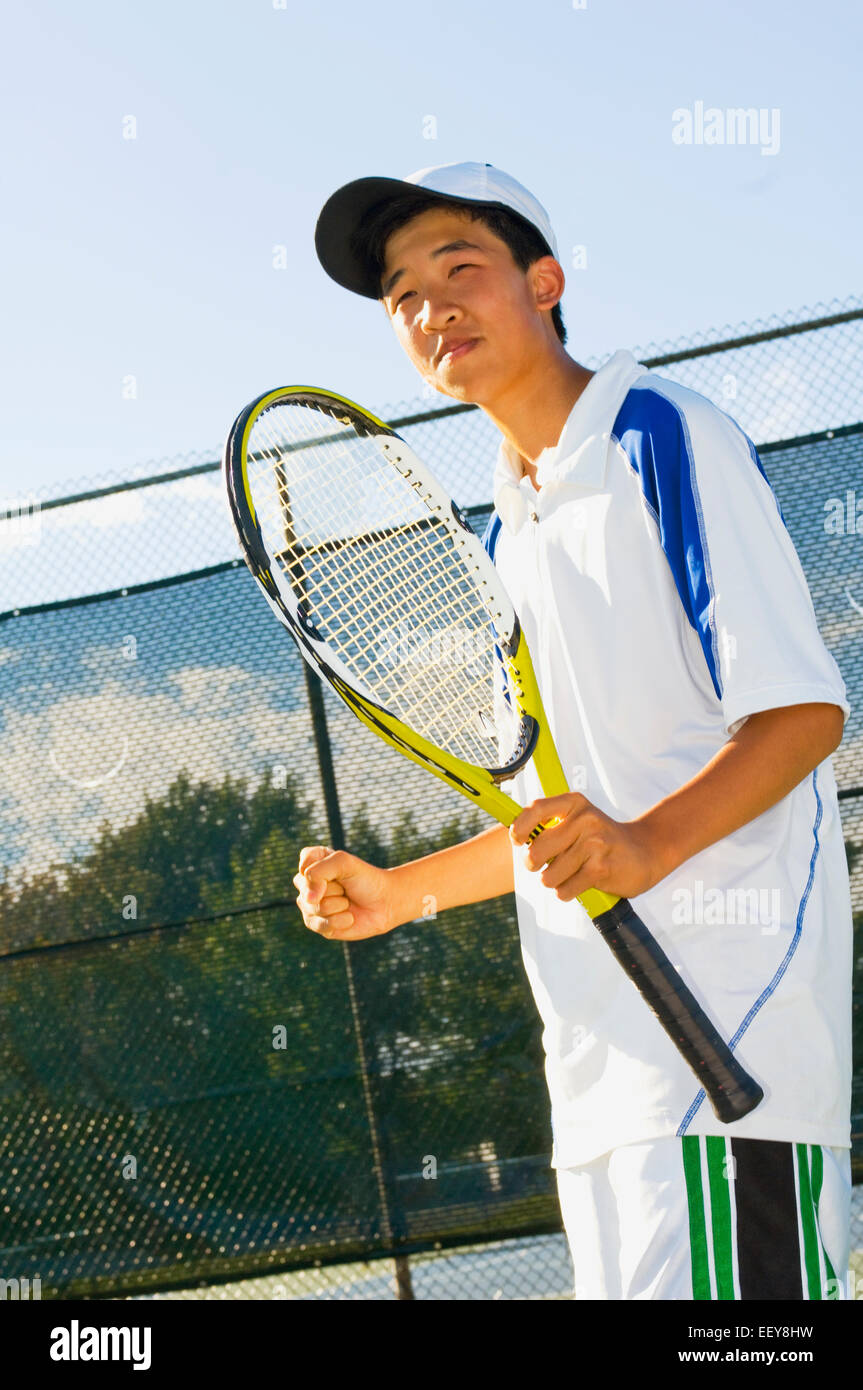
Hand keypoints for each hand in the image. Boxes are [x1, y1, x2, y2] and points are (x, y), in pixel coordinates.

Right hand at [293, 845, 396, 940]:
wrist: (385, 903)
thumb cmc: (365, 879)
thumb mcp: (344, 863)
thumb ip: (319, 871)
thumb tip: (308, 900)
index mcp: (311, 864)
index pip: (304, 867)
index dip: (324, 871)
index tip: (341, 870)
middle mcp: (307, 886)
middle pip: (308, 889)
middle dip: (334, 889)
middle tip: (345, 888)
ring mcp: (310, 906)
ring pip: (315, 907)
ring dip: (339, 905)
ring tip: (347, 902)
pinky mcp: (318, 925)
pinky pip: (322, 925)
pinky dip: (341, 920)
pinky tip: (349, 917)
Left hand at [509, 794, 665, 902]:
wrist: (646, 851)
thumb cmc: (601, 839)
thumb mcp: (578, 820)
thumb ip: (549, 824)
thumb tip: (515, 838)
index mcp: (574, 804)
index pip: (534, 810)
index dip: (519, 829)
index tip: (518, 841)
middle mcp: (584, 819)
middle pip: (536, 851)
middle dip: (533, 865)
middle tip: (545, 867)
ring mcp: (594, 844)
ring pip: (549, 876)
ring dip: (555, 882)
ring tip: (571, 874)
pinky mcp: (601, 868)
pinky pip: (565, 890)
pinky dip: (568, 892)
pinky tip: (581, 883)